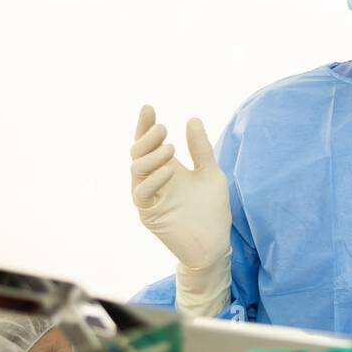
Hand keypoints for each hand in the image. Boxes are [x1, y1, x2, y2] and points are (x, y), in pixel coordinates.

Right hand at [130, 105, 231, 315]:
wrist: (214, 244)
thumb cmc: (212, 209)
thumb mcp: (210, 173)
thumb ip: (201, 149)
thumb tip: (191, 119)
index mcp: (166, 168)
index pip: (149, 143)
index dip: (145, 126)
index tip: (148, 108)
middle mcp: (154, 180)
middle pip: (138, 154)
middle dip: (146, 138)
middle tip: (162, 126)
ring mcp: (149, 197)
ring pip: (136, 171)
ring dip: (150, 156)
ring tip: (169, 147)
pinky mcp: (149, 215)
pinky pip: (142, 194)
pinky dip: (153, 180)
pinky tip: (169, 170)